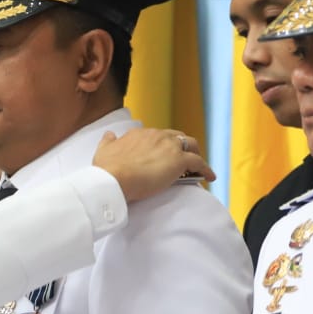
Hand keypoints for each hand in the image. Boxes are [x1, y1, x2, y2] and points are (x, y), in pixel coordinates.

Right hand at [90, 129, 212, 202]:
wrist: (113, 179)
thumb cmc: (107, 169)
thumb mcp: (103, 151)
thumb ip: (108, 141)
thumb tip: (109, 135)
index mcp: (139, 134)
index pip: (158, 136)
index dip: (163, 145)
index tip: (163, 154)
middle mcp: (156, 135)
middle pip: (177, 137)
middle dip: (182, 146)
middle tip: (183, 159)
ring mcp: (169, 147)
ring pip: (190, 145)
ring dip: (195, 154)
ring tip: (197, 167)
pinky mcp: (179, 161)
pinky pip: (199, 162)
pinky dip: (206, 169)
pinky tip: (209, 177)